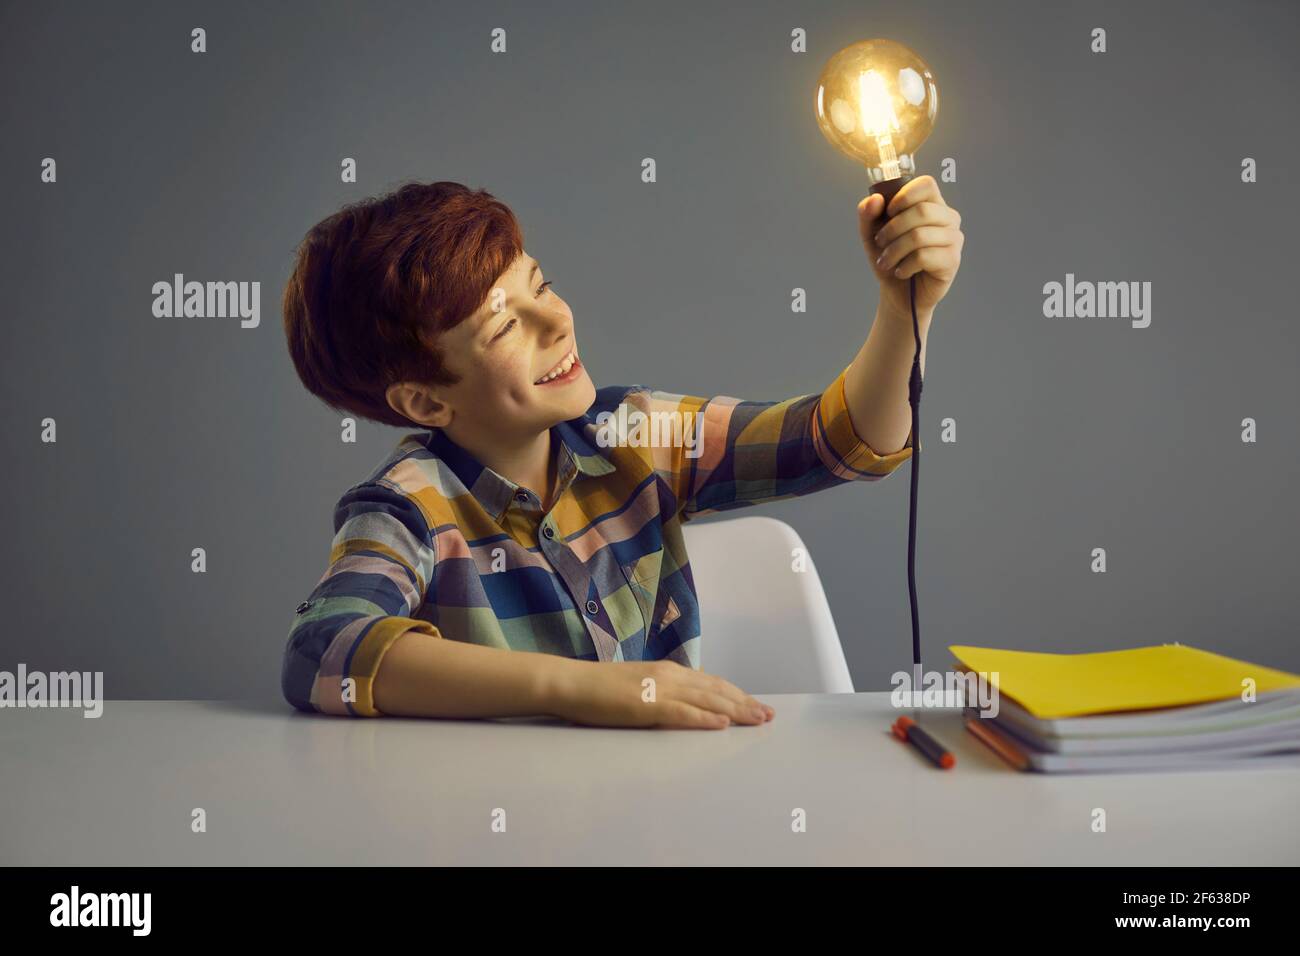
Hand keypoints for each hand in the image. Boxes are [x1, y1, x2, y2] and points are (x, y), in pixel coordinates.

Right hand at [550, 659, 774, 728]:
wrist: (571, 682)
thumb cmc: (599, 689)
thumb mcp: (638, 685)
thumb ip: (661, 692)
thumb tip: (682, 703)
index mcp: (667, 672)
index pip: (711, 683)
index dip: (736, 694)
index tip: (756, 705)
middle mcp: (669, 676)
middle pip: (716, 690)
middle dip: (745, 703)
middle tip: (769, 716)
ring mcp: (659, 689)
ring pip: (707, 700)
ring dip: (735, 711)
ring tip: (757, 720)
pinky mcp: (647, 705)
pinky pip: (682, 713)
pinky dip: (704, 718)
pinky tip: (722, 724)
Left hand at [858, 174, 963, 320]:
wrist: (897, 293)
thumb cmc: (890, 258)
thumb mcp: (871, 234)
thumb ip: (867, 213)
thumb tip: (875, 199)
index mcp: (932, 204)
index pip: (927, 184)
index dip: (904, 195)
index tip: (888, 211)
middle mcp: (948, 218)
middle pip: (922, 210)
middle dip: (893, 228)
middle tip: (880, 242)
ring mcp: (953, 239)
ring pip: (920, 235)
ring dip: (895, 250)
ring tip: (886, 262)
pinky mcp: (952, 260)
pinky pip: (924, 256)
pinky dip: (905, 266)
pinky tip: (901, 272)